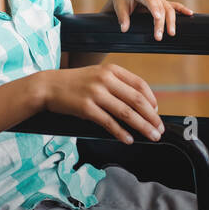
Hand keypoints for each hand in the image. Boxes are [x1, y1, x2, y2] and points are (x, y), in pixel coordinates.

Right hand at [37, 65, 164, 143]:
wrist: (48, 86)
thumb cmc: (75, 83)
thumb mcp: (98, 75)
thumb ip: (117, 84)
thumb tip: (138, 103)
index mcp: (112, 70)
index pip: (140, 84)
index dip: (152, 100)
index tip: (157, 112)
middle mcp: (106, 79)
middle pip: (137, 100)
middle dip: (152, 116)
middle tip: (160, 129)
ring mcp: (96, 93)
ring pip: (126, 112)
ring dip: (142, 126)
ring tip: (152, 136)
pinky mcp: (86, 108)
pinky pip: (109, 122)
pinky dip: (121, 133)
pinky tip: (129, 139)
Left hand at [104, 0, 193, 40]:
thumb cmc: (121, 2)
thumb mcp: (118, 8)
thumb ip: (122, 18)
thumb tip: (124, 28)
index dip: (154, 8)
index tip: (157, 18)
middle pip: (161, 7)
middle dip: (161, 22)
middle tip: (159, 36)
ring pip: (168, 8)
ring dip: (171, 21)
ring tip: (171, 33)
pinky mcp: (162, 3)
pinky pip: (174, 6)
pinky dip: (182, 9)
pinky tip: (190, 14)